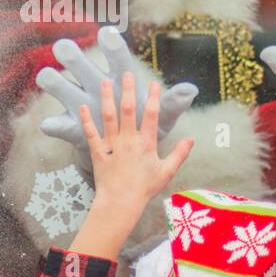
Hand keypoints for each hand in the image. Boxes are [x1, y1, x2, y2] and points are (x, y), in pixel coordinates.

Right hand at [36, 25, 197, 159]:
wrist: (130, 153)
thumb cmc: (147, 126)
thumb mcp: (163, 118)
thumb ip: (173, 104)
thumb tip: (191, 90)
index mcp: (121, 80)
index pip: (117, 59)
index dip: (112, 47)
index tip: (107, 34)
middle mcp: (96, 86)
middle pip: (82, 66)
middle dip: (72, 56)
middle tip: (63, 47)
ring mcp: (81, 105)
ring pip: (63, 88)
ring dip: (55, 83)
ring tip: (48, 77)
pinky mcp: (73, 128)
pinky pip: (60, 125)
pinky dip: (55, 125)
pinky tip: (50, 125)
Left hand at [67, 73, 194, 258]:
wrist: (121, 203)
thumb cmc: (144, 188)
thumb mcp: (166, 172)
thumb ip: (179, 154)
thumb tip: (191, 140)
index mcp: (146, 143)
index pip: (151, 115)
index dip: (153, 97)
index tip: (154, 82)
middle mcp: (129, 140)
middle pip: (129, 110)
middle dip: (128, 90)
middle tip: (126, 73)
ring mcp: (112, 145)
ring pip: (109, 117)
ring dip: (107, 98)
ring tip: (105, 82)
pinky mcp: (98, 152)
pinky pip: (91, 134)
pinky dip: (87, 120)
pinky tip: (83, 107)